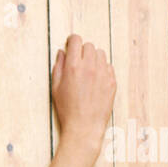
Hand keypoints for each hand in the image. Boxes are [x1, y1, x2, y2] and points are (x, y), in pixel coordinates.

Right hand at [51, 34, 116, 154]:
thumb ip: (59, 66)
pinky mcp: (112, 81)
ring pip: (100, 54)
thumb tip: (62, 52)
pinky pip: (108, 66)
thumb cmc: (68, 109)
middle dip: (82, 50)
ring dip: (93, 58)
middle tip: (77, 61)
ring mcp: (103, 73)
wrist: (84, 126)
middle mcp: (89, 67)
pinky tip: (95, 80)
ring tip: (87, 70)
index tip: (70, 44)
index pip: (76, 40)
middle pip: (89, 45)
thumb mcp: (55, 87)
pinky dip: (101, 68)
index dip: (72, 41)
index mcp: (73, 67)